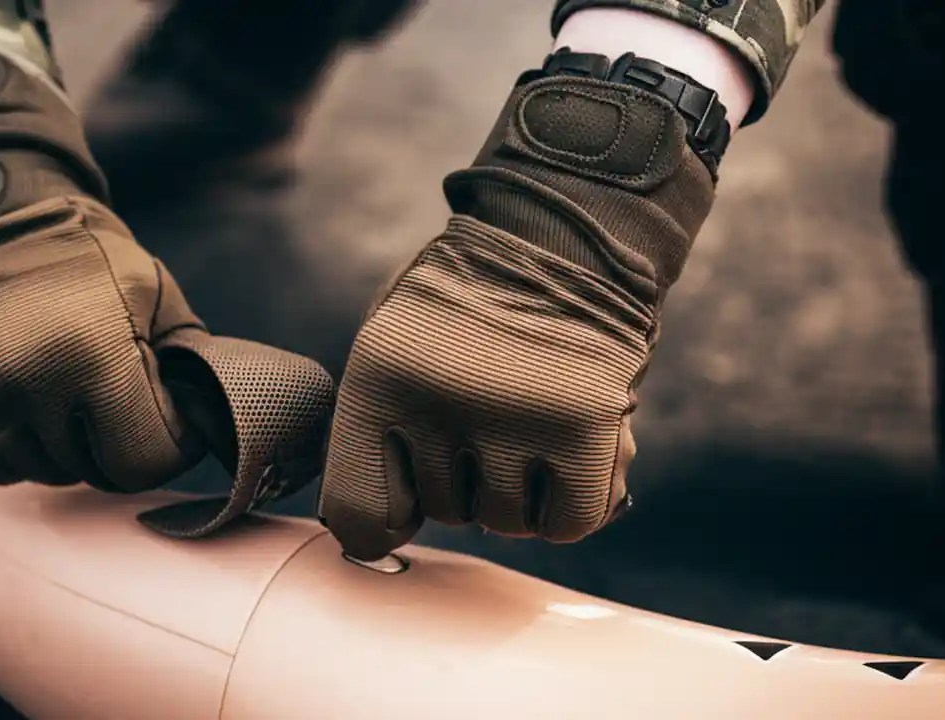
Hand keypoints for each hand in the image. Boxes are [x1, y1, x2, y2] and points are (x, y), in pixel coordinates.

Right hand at [0, 45, 332, 536]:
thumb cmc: (96, 267)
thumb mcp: (162, 305)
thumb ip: (195, 374)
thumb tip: (231, 438)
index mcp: (93, 355)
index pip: (143, 463)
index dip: (162, 442)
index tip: (159, 409)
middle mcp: (28, 380)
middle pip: (93, 471)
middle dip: (112, 439)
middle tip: (104, 388)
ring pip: (44, 473)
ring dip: (63, 444)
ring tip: (61, 383)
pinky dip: (15, 447)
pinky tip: (22, 397)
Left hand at [319, 51, 719, 559]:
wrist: (564, 237)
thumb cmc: (466, 304)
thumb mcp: (391, 346)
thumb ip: (376, 435)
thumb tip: (373, 538)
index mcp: (379, 377)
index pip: (358, 515)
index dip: (386, 517)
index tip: (406, 498)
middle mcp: (442, 401)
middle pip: (442, 514)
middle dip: (461, 476)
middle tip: (484, 411)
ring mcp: (516, 417)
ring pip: (504, 520)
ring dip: (515, 486)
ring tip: (523, 417)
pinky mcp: (586, 429)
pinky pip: (564, 523)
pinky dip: (567, 500)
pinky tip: (563, 450)